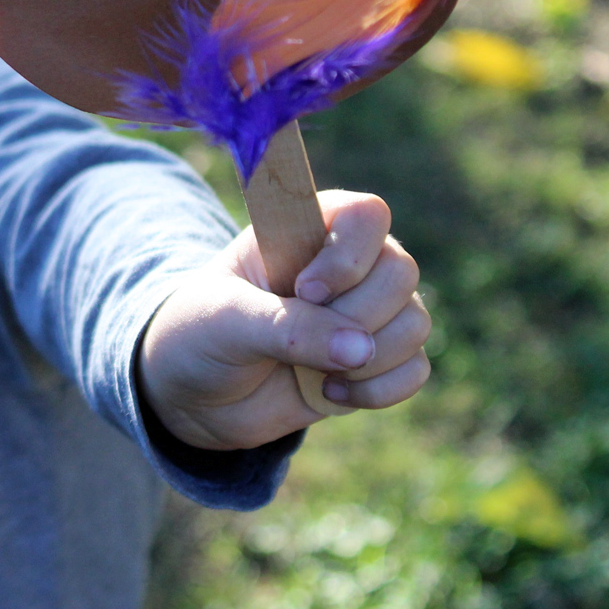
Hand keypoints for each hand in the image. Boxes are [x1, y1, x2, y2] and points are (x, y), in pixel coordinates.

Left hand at [136, 190, 430, 450]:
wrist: (193, 394)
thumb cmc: (200, 333)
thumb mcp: (228, 323)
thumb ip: (291, 329)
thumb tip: (362, 349)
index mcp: (307, 227)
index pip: (366, 214)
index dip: (348, 255)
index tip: (303, 290)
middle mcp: (348, 262)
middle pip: (400, 270)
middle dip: (356, 316)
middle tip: (299, 341)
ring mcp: (365, 311)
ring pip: (415, 322)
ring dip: (370, 359)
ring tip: (316, 372)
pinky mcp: (375, 360)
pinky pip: (416, 369)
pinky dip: (380, 389)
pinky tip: (330, 393)